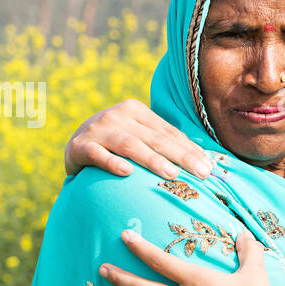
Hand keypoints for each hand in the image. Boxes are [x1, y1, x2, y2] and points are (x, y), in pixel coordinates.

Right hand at [65, 98, 216, 179]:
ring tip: (172, 174)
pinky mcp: (80, 147)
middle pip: (155, 138)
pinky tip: (127, 172)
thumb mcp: (139, 136)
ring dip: (152, 160)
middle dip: (181, 156)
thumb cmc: (116, 144)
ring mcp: (98, 130)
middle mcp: (118, 116)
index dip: (190, 150)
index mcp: (136, 110)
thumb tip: (204, 160)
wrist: (75, 145)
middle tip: (202, 173)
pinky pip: (98, 155)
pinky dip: (112, 163)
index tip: (209, 167)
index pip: (168, 132)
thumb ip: (163, 142)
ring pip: (130, 145)